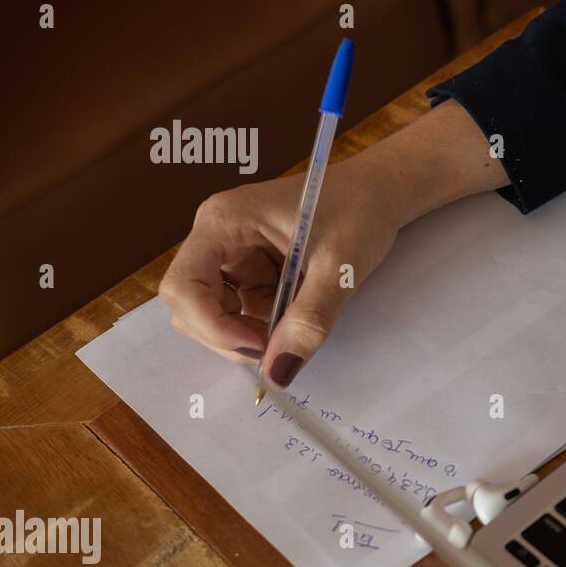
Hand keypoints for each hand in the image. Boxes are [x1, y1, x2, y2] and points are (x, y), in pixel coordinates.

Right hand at [159, 99, 504, 386]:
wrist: (380, 192)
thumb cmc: (361, 210)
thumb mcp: (340, 267)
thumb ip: (309, 320)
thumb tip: (279, 374)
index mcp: (224, 221)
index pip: (184, 286)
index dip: (212, 326)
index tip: (259, 348)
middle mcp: (217, 235)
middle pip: (190, 304)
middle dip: (227, 335)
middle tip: (279, 348)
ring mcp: (231, 253)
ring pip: (213, 313)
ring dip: (247, 332)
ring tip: (297, 322)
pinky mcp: (250, 268)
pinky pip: (241, 310)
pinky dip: (263, 324)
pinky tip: (298, 310)